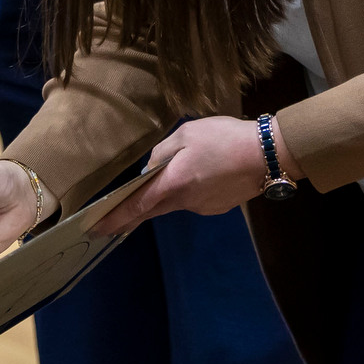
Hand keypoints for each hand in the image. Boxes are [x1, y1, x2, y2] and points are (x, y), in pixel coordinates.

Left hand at [91, 116, 282, 236]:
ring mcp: (203, 207)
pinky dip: (191, 189)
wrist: (268, 154)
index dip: (115, 218)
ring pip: (175, 202)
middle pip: (152, 210)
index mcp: (173, 184)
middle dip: (131, 216)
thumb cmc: (224, 139)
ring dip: (167, 194)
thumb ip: (163, 152)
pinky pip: (194, 199)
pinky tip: (205, 172)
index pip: (137, 206)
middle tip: (112, 221)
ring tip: (182, 170)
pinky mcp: (218, 207)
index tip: (96, 230)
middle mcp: (185, 202)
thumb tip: (151, 168)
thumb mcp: (187, 134)